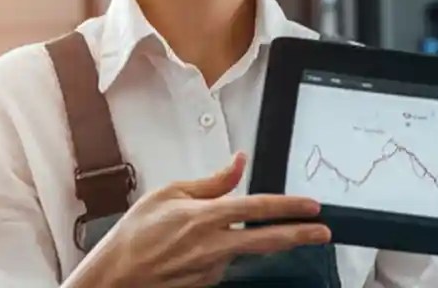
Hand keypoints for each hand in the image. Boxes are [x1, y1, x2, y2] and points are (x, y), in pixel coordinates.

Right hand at [65, 153, 330, 287]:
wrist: (113, 280)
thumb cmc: (133, 236)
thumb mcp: (168, 194)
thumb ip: (211, 182)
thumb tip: (238, 162)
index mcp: (205, 218)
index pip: (258, 209)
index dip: (289, 207)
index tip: (312, 207)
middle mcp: (213, 246)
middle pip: (268, 240)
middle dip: (300, 236)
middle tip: (324, 233)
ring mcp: (211, 270)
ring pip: (239, 251)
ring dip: (234, 242)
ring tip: (191, 239)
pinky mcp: (206, 284)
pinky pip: (221, 264)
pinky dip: (216, 255)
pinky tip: (189, 253)